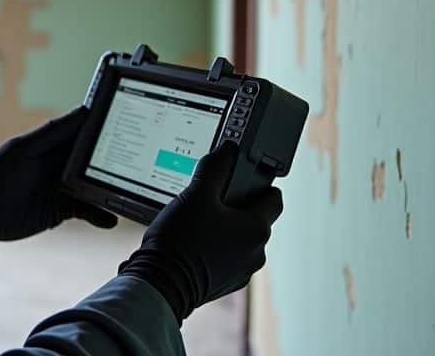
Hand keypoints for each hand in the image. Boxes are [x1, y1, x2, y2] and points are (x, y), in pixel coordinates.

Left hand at [0, 107, 117, 247]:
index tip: (128, 121)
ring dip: (112, 188)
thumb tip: (84, 111)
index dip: (105, 125)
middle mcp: (64, 163)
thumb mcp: (24, 149)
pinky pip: (89, 210)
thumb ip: (53, 132)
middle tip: (139, 161)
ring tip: (130, 191)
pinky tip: (111, 218)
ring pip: (97, 185)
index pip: (86, 131)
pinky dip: (101, 214)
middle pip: (97, 159)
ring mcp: (65, 187)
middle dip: (116, 159)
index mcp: (55, 143)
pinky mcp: (63, 209)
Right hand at [118, 140, 283, 321]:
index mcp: (257, 229)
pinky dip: (214, 246)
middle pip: (255, 218)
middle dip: (235, 205)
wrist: (161, 283)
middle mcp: (256, 252)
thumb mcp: (196, 194)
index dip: (258, 183)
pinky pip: (226, 256)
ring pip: (239, 238)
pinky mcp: (224, 283)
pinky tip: (192, 240)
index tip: (240, 178)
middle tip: (209, 196)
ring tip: (196, 219)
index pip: (274, 198)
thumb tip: (228, 150)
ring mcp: (241, 271)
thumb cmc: (181, 240)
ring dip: (224, 227)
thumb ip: (215, 167)